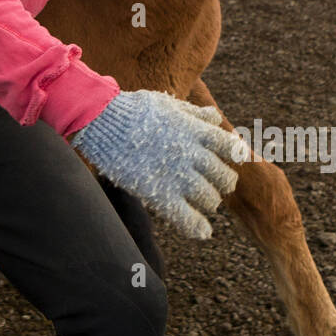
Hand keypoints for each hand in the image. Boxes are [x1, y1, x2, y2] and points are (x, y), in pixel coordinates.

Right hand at [71, 90, 245, 240]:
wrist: (103, 122)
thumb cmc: (135, 110)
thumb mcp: (169, 104)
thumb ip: (195, 114)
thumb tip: (215, 117)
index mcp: (195, 131)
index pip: (230, 147)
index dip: (232, 155)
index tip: (228, 159)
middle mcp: (192, 154)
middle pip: (225, 178)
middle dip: (223, 183)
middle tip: (214, 184)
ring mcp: (177, 175)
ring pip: (210, 200)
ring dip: (209, 202)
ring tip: (200, 200)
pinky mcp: (160, 194)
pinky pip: (187, 218)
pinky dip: (197, 227)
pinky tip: (202, 231)